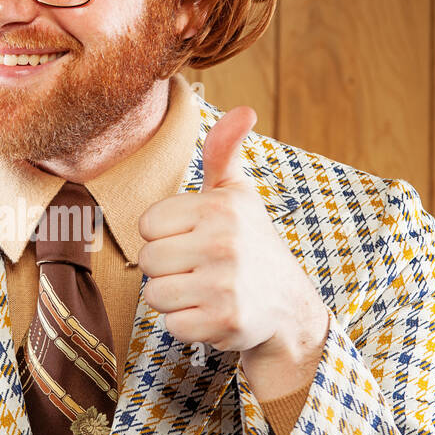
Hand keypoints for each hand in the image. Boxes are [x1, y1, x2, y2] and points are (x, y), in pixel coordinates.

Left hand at [137, 106, 327, 361]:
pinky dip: (187, 325)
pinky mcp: (225, 321)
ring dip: (174, 299)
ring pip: (155, 294)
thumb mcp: (238, 195)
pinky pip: (173, 325)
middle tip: (199, 269)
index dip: (165, 235)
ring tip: (204, 291)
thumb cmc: (250, 244)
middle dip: (167, 269)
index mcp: (219, 207)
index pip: (147, 224)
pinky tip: (212, 313)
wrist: (287, 306)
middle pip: (147, 260)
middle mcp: (223, 242)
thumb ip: (223, 153)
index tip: (194, 239)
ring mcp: (225, 284)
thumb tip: (243, 109)